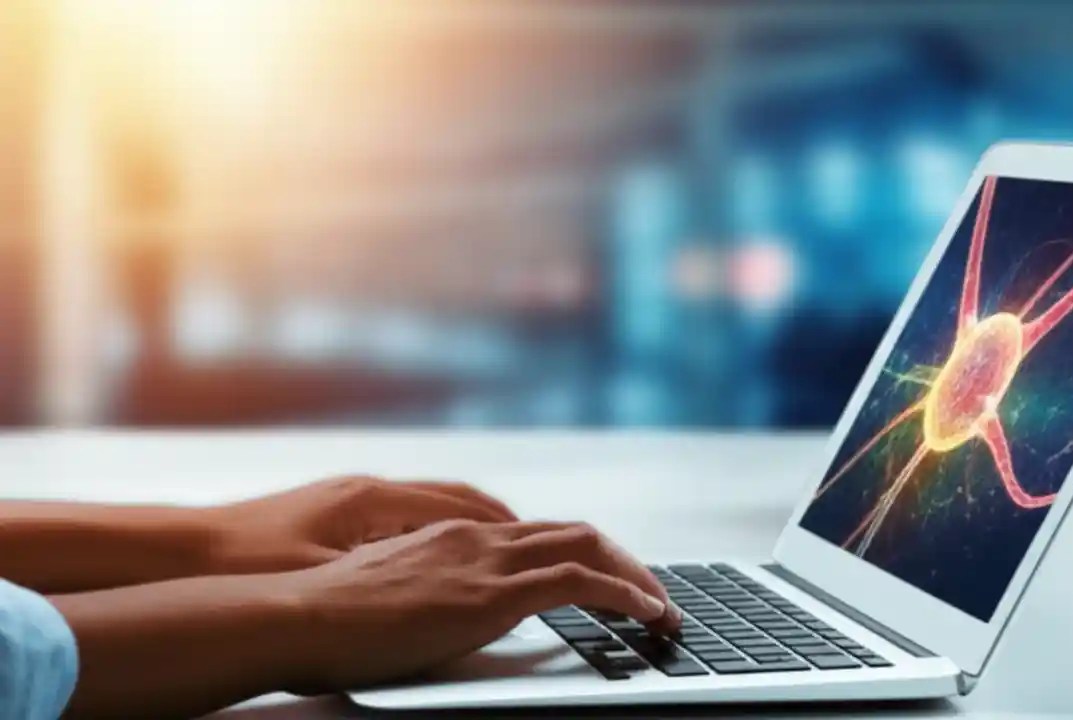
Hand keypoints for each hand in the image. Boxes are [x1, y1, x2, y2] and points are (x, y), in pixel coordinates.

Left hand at [207, 476, 517, 574]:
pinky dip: (433, 529)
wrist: (185, 550)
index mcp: (374, 500)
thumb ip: (394, 577)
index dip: (505, 524)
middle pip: (452, 496)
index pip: (462, 504)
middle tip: (535, 537)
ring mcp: (348, 498)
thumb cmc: (251, 562)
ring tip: (496, 544)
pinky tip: (435, 553)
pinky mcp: (331, 513)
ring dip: (465, 521)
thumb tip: (447, 586)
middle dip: (497, 516)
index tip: (539, 538)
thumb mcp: (333, 579)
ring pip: (426, 504)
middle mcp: (367, 490)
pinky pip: (401, 515)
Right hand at [287, 518, 680, 691]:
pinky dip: (624, 593)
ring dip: (633, 576)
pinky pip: (579, 581)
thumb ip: (427, 592)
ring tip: (661, 606)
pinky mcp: (492, 593)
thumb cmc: (327, 617)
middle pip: (572, 531)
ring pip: (585, 546)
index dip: (579, 553)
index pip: (535, 535)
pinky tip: (647, 613)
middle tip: (648, 591)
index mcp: (452, 536)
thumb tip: (444, 610)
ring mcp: (486, 560)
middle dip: (620, 560)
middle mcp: (476, 537)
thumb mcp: (388, 596)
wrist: (296, 614)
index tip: (605, 578)